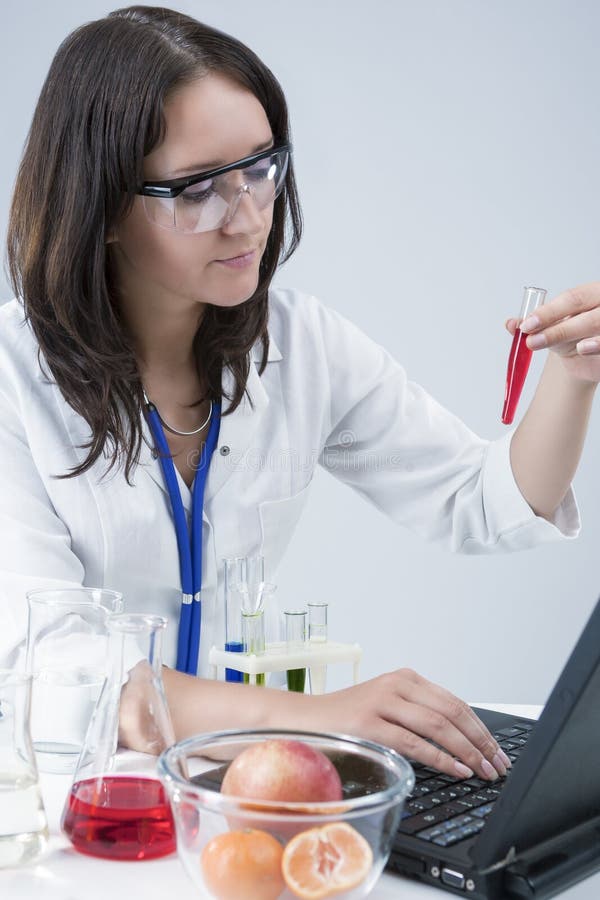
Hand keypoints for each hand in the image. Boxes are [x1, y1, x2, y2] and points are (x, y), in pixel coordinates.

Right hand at [310, 668, 509, 780]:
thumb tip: (462, 741)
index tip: (496, 751)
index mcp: (405, 679)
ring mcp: (382, 702)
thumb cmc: (346, 719)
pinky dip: (441, 758)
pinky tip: (456, 769)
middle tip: (497, 765)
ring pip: (438, 725)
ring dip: (467, 751)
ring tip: (482, 770)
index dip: (480, 728)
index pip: (455, 702)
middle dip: (480, 741)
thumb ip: (417, 714)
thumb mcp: (386, 707)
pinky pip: (414, 743)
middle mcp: (397, 685)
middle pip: (452, 712)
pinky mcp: (369, 724)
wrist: (303, 719)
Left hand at [506, 281, 599, 383]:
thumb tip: (510, 324)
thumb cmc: (573, 335)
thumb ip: (532, 325)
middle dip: (557, 329)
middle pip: (585, 314)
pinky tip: (582, 348)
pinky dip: (595, 345)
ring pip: (595, 325)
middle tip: (532, 341)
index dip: (548, 312)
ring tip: (552, 345)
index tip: (527, 325)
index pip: (572, 299)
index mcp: (592, 294)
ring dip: (571, 336)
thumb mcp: (551, 328)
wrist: (590, 360)